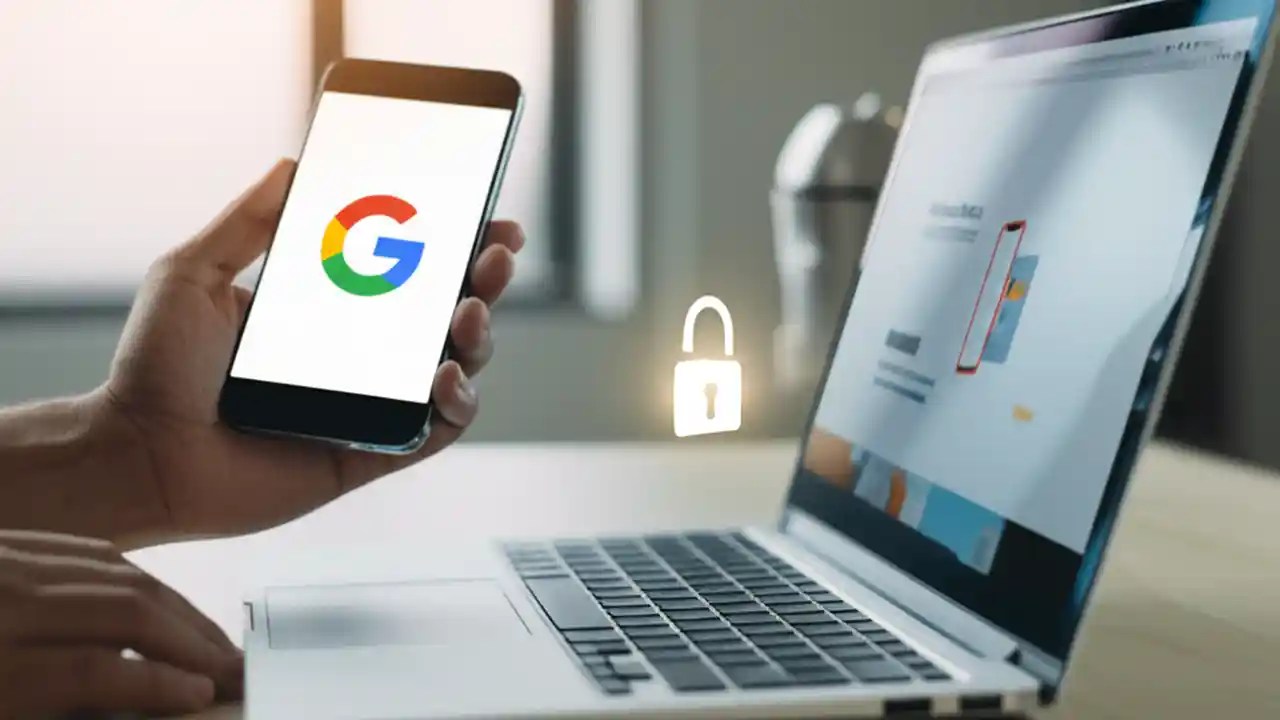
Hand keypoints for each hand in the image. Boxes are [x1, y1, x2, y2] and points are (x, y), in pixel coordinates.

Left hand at [0, 530, 240, 718]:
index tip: (203, 695)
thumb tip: (144, 703)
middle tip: (232, 667)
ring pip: (118, 571)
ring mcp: (7, 564)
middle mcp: (5, 603)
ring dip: (175, 607)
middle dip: (188, 641)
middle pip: (124, 609)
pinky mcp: (9, 542)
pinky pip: (89, 548)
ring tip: (208, 639)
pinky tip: (160, 599)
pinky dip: (136, 574)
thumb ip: (60, 709)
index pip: (93, 669)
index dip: (158, 683)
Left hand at [99, 159, 522, 541]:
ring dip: (477, 337)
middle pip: (447, 314)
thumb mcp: (193, 274)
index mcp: (327, 311)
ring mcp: (369, 406)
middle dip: (484, 281)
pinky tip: (444, 378)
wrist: (138, 455)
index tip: (486, 219)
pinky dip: (457, 405)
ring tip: (468, 312)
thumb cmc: (154, 371)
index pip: (408, 272)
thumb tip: (292, 164)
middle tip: (494, 256)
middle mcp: (358, 357)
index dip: (455, 247)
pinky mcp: (371, 453)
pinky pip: (436, 432)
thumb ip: (246, 222)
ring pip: (456, 368)